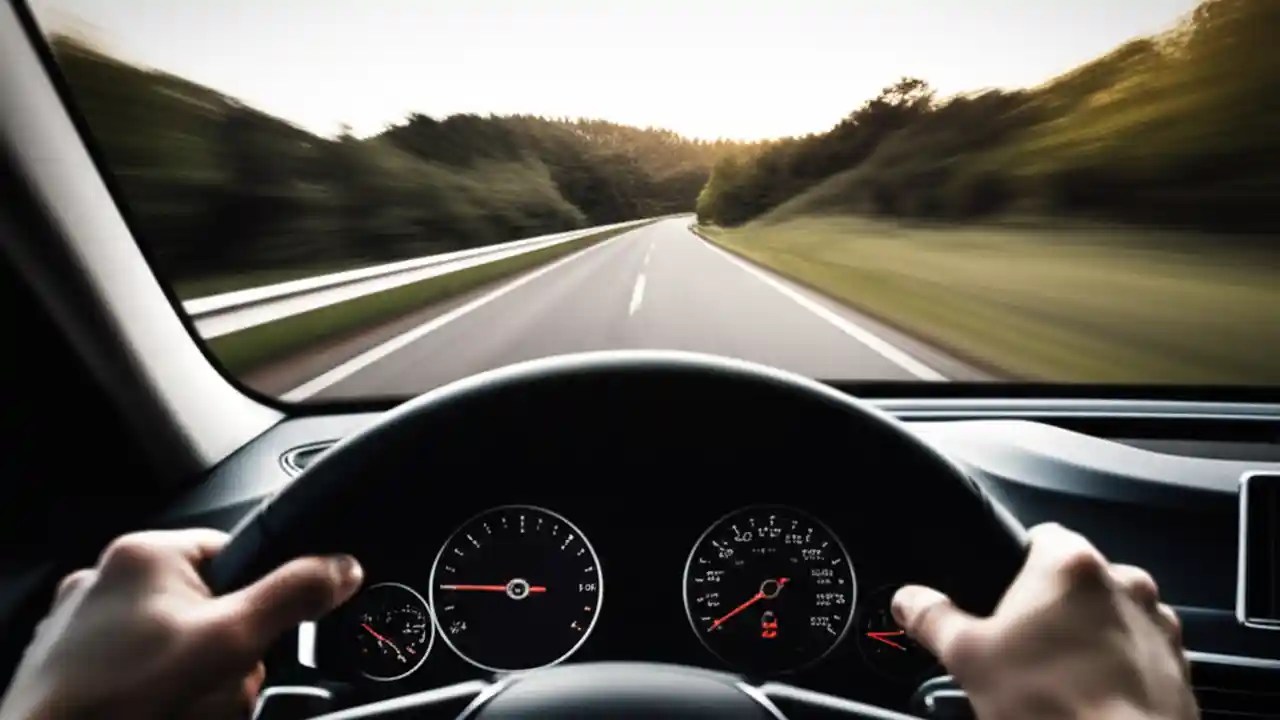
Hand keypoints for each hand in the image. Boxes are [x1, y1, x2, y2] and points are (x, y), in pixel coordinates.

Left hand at [0, 529, 362, 719]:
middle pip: (210, 609)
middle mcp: (106, 577)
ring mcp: (82, 626)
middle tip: (210, 685)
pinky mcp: (70, 667)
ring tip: (179, 707)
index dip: (256, 605)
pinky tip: (154, 713)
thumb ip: (293, 596)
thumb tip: (343, 567)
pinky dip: (154, 694)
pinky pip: (139, 671)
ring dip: (193, 679)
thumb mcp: (231, 641)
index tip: (249, 643)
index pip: (236, 559)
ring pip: (176, 645)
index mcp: (146, 551)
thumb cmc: (122, 698)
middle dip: (225, 654)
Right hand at [893, 523, 1196, 719]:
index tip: (1000, 599)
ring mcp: (1159, 626)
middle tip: (1021, 650)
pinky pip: (1139, 655)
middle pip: (1075, 580)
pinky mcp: (1178, 668)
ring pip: (1110, 617)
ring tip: (1058, 681)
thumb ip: (934, 618)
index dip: (1013, 567)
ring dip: (1088, 638)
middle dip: (1050, 608)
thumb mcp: (968, 658)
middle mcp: (1124, 584)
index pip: (1038, 537)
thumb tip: (910, 600)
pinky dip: (1118, 670)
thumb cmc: (1051, 705)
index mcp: (1070, 565)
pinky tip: (1091, 700)